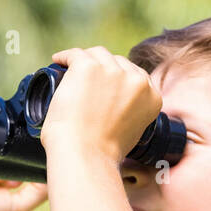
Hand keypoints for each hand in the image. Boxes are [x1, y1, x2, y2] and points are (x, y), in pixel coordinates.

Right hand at [0, 106, 48, 210]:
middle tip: (38, 124)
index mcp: (0, 169)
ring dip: (4, 118)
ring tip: (19, 118)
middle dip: (22, 127)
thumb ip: (38, 193)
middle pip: (8, 132)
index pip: (19, 148)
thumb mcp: (18, 206)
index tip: (48, 136)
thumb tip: (60, 173)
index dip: (33, 142)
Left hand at [38, 46, 162, 160]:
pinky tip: (58, 60)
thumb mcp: (132, 133)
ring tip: (70, 72)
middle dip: (103, 69)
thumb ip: (133, 116)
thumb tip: (118, 109)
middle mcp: (136, 80)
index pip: (136, 75)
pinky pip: (74, 54)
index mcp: (151, 96)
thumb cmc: (102, 153)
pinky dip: (65, 57)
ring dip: (85, 61)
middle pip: (117, 62)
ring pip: (97, 55)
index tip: (104, 83)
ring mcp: (112, 70)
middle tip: (86, 82)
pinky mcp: (87, 66)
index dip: (119, 77)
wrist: (85, 156)